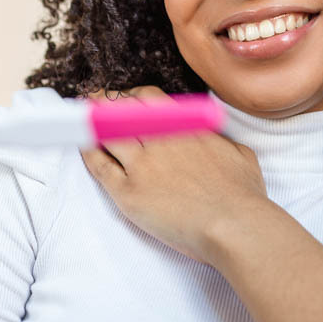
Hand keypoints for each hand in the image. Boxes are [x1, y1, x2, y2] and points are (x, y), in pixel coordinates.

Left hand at [79, 85, 269, 266]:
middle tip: (93, 102)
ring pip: (107, 132)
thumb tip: (216, 140)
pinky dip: (88, 152)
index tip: (125, 99)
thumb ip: (220, 141)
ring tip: (79, 117)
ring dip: (91, 122)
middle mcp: (160, 139)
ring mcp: (142, 165)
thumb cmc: (243, 195)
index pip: (148, 98)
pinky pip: (100, 166)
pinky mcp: (129, 193)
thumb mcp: (239, 153)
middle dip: (104, 103)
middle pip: (121, 110)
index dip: (131, 96)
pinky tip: (83, 146)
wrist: (233, 225)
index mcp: (185, 127)